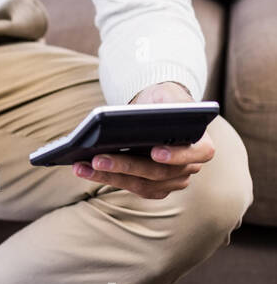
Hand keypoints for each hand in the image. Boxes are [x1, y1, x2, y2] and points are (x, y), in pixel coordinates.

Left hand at [72, 81, 214, 199]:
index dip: (177, 155)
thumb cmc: (164, 101)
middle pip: (158, 172)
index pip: (197, 153)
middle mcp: (189, 168)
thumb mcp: (168, 95)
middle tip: (97, 158)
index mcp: (202, 145)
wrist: (157, 111)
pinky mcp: (152, 187)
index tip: (155, 152)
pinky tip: (84, 169)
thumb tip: (142, 118)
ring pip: (140, 184)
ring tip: (81, 165)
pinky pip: (129, 186)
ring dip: (108, 176)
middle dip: (125, 166)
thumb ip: (165, 105)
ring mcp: (171, 182)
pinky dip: (106, 178)